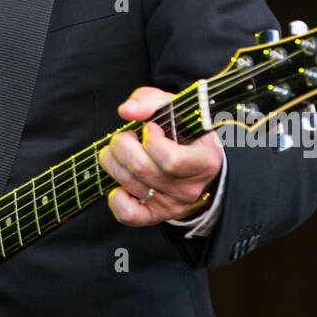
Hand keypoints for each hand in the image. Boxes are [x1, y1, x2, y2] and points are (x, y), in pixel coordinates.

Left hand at [99, 86, 222, 226]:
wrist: (194, 163)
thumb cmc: (183, 132)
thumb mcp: (174, 108)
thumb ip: (151, 101)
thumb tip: (127, 111)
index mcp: (204, 161)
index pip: (171, 159)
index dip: (152, 140)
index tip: (149, 128)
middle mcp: (189, 187)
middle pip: (143, 169)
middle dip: (122, 145)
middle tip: (123, 136)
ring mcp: (172, 204)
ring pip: (131, 184)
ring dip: (112, 161)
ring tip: (117, 150)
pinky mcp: (155, 215)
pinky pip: (129, 215)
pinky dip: (116, 199)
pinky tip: (117, 184)